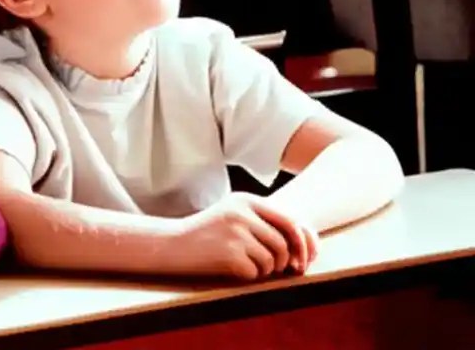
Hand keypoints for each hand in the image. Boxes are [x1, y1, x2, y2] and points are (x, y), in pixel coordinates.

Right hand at [166, 192, 318, 280]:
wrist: (170, 243)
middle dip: (285, 261)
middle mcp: (242, 214)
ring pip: (272, 260)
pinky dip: (249, 275)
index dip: (303, 243)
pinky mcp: (228, 253)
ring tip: (249, 265)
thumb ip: (264, 221)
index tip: (302, 259)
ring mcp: (235, 233)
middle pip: (284, 243)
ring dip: (266, 269)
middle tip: (278, 269)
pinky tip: (233, 269)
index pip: (290, 221)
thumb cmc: (206, 233)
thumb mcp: (233, 215)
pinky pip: (256, 272)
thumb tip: (306, 241)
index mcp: (246, 200)